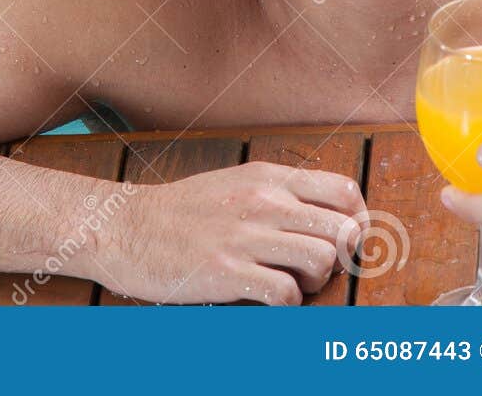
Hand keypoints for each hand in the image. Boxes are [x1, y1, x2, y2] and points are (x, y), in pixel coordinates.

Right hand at [98, 160, 367, 304]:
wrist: (125, 226)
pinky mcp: (228, 271)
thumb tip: (324, 217)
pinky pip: (286, 293)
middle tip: (316, 270)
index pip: (344, 191)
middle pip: (342, 230)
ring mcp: (246, 236)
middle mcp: (264, 202)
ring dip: (316, 282)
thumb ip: (278, 195)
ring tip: (292, 285)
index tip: (342, 240)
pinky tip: (267, 299)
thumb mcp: (235, 184)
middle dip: (341, 258)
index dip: (356, 221)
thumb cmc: (182, 211)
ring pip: (322, 260)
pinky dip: (287, 303)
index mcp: (268, 178)